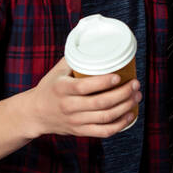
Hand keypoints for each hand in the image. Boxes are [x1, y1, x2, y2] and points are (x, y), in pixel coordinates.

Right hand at [26, 56, 141, 138]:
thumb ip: (75, 58)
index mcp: (61, 88)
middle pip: (100, 103)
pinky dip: (119, 125)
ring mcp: (75, 121)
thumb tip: (93, 41)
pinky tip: (130, 115)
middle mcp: (68, 106)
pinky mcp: (80, 131)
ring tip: (136, 96)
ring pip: (105, 117)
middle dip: (122, 94)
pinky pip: (103, 132)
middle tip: (135, 84)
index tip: (118, 76)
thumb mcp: (56, 71)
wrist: (35, 113)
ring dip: (125, 107)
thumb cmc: (50, 88)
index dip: (103, 82)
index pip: (84, 87)